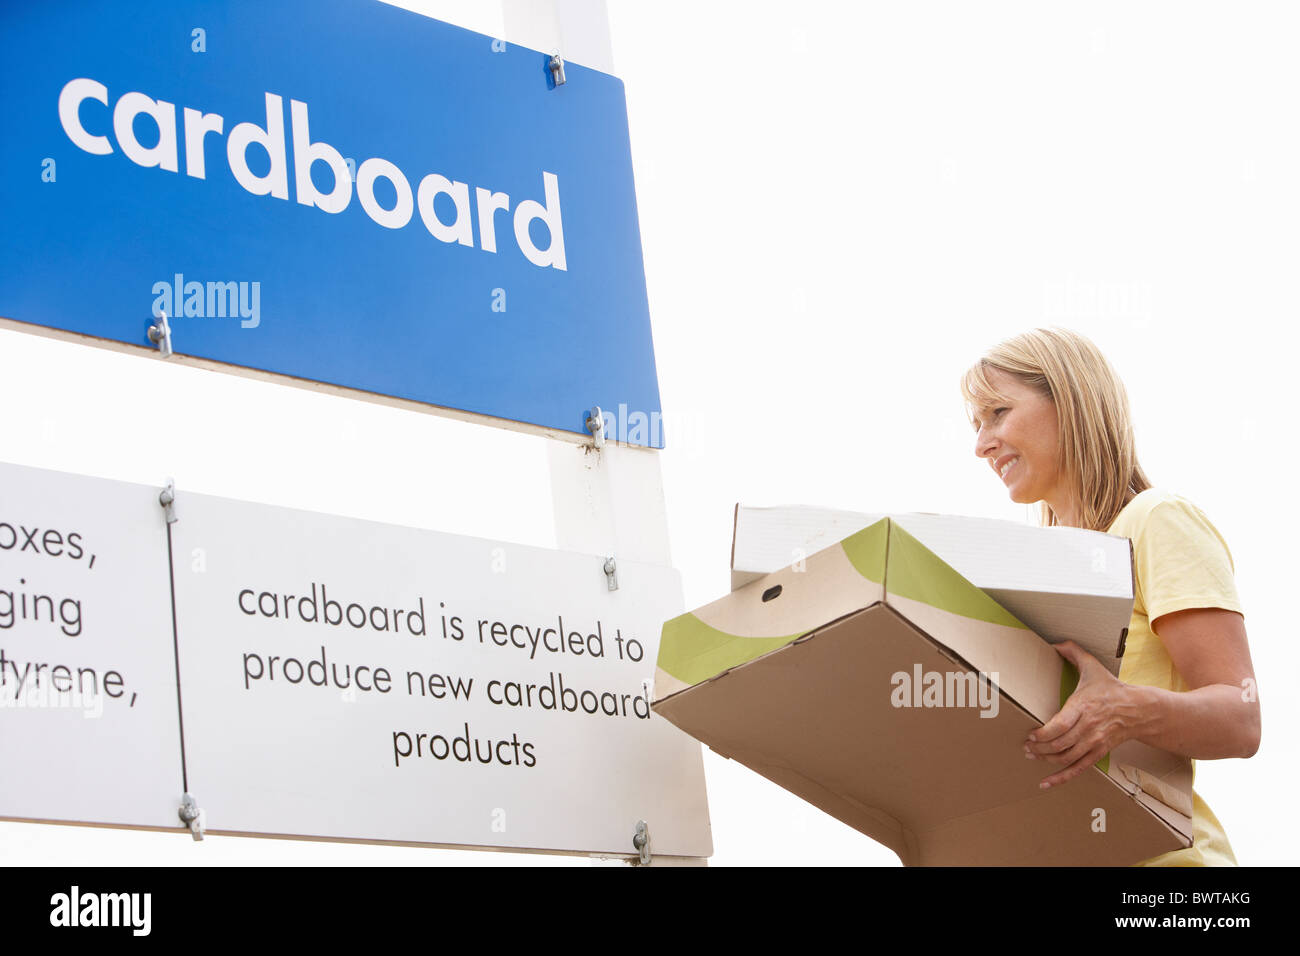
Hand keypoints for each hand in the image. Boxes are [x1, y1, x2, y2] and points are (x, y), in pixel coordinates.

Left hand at [1024, 640, 1137, 789]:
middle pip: (1060, 744)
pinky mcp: (1098, 752)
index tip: (1029, 734)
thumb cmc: (1111, 688)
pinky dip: (1061, 778)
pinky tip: (1046, 783)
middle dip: (1039, 748)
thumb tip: (1055, 642)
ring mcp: (1094, 742)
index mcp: (1083, 707)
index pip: (1060, 725)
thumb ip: (1074, 652)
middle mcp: (1088, 727)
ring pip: (1066, 758)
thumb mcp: (1093, 666)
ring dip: (1046, 760)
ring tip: (1031, 756)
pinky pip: (1078, 769)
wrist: (1139, 710)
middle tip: (1025, 746)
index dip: (1042, 734)